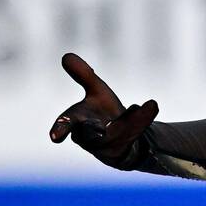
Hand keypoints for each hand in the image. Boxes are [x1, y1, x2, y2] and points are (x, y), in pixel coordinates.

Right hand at [49, 52, 158, 169]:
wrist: (122, 134)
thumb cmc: (101, 112)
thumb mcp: (96, 91)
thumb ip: (84, 75)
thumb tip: (66, 55)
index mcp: (78, 120)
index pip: (67, 123)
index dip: (60, 128)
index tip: (54, 137)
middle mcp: (90, 136)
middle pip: (89, 135)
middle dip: (92, 132)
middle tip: (99, 131)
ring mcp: (107, 145)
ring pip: (117, 135)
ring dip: (129, 122)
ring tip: (138, 107)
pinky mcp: (124, 149)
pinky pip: (134, 136)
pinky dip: (142, 120)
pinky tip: (151, 105)